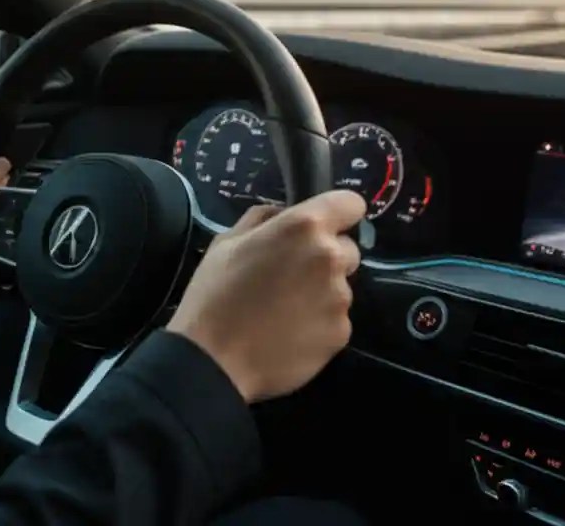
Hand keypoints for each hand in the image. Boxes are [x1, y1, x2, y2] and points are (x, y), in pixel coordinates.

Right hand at [168, 190, 365, 402]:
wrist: (213, 361)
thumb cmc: (214, 295)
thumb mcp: (227, 242)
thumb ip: (263, 218)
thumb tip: (283, 213)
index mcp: (304, 227)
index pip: (350, 204)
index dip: (338, 214)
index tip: (323, 227)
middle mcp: (331, 257)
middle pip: (348, 249)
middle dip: (326, 258)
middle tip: (291, 276)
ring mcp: (340, 298)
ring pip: (340, 287)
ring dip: (321, 294)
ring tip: (284, 312)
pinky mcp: (341, 333)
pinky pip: (336, 320)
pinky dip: (319, 324)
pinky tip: (289, 334)